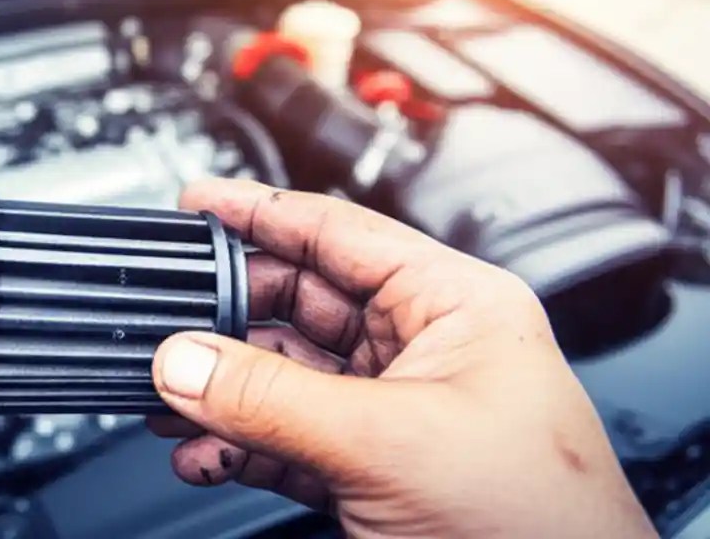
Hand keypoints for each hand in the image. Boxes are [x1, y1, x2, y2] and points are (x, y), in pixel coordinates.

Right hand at [149, 179, 655, 538]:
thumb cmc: (541, 524)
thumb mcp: (389, 441)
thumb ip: (272, 399)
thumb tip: (186, 362)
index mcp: (455, 306)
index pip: (341, 233)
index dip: (263, 213)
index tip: (200, 204)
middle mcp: (422, 350)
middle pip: (299, 305)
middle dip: (227, 319)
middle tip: (169, 327)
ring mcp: (392, 413)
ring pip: (282, 378)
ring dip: (222, 392)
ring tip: (172, 399)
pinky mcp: (367, 471)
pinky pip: (281, 439)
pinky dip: (236, 445)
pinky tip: (204, 453)